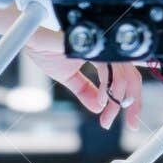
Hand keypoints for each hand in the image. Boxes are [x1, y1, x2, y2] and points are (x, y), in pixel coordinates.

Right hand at [21, 27, 144, 129]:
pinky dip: (107, 88)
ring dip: (116, 102)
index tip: (130, 120)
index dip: (132, 99)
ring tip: (107, 117)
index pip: (129, 78)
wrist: (29, 38)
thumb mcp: (69, 77)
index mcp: (105, 56)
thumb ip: (85, 91)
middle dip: (133, 104)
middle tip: (131, 123)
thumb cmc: (47, 50)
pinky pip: (107, 68)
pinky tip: (101, 101)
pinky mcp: (91, 48)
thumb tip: (98, 108)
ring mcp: (101, 47)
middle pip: (133, 78)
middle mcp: (107, 50)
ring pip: (122, 77)